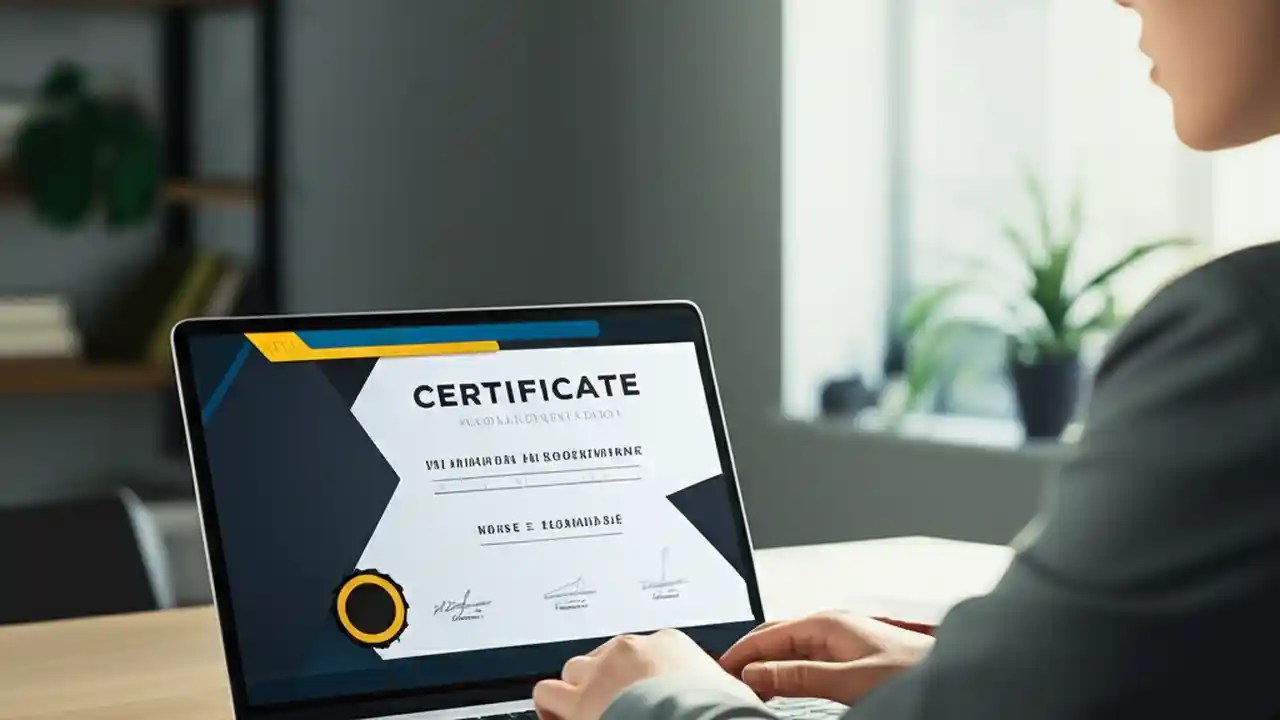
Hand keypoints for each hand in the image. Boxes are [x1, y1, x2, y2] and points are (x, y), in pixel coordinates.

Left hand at [533, 629, 759, 719]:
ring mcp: (602, 671)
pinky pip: (547, 693)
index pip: (640, 652)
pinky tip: (558, 718)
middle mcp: (630, 650)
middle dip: (604, 682)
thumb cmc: (715, 713)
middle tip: (611, 708)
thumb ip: (713, 686)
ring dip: (575, 692)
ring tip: (582, 713)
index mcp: (669, 644)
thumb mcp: (727, 692)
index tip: (640, 696)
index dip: (635, 679)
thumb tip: (725, 697)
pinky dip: (551, 707)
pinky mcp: (579, 698)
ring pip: (573, 671)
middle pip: (604, 658)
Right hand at [719, 612, 932, 702]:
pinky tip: (782, 683)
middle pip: (776, 637)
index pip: (768, 633)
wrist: (948, 676)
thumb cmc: (910, 671)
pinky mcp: (850, 655)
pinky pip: (805, 658)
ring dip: (767, 664)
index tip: (719, 669)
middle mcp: (832, 626)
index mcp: (827, 623)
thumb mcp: (848, 679)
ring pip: (790, 648)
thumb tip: (757, 672)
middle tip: (726, 678)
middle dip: (749, 654)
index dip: (741, 651)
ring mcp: (841, 639)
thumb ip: (800, 676)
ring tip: (748, 685)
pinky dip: (786, 669)